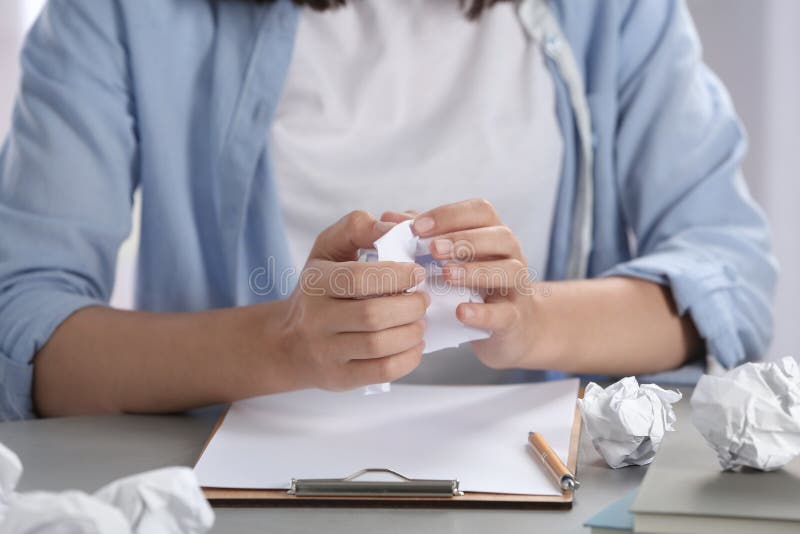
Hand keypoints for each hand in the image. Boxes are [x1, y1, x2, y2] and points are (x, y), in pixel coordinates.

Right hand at [280, 211, 428, 390]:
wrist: (289, 342)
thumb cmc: (321, 288)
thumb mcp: (329, 249)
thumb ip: (360, 227)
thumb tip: (397, 225)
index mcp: (315, 281)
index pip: (357, 278)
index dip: (395, 275)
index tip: (417, 273)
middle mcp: (315, 318)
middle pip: (372, 315)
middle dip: (410, 306)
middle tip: (423, 299)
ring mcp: (326, 351)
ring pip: (378, 346)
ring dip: (411, 332)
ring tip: (419, 321)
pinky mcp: (339, 378)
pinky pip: (381, 372)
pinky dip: (408, 358)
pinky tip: (414, 345)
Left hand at [383, 199, 547, 369]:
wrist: (508, 330)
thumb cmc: (471, 288)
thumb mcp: (447, 260)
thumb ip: (421, 238)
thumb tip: (388, 219)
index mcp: (492, 234)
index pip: (480, 211)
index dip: (449, 215)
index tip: (417, 228)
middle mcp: (510, 255)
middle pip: (500, 236)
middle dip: (463, 240)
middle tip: (432, 249)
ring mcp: (517, 288)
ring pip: (510, 270)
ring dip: (476, 270)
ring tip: (446, 275)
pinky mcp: (515, 319)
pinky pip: (505, 313)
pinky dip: (483, 312)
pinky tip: (459, 312)